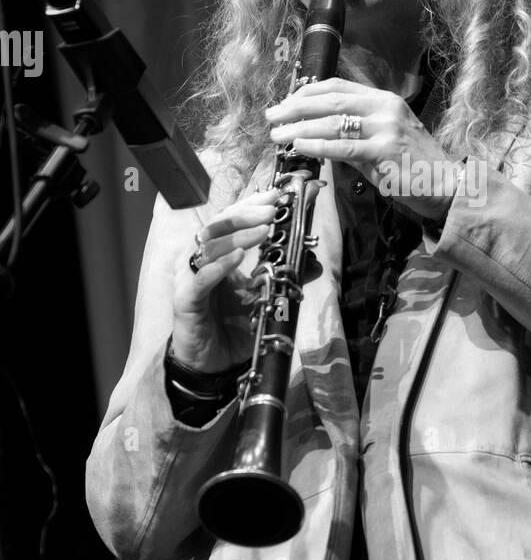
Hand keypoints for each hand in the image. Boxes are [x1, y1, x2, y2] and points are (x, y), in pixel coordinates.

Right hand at [171, 187, 280, 372]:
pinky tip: (239, 258)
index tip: (279, 194)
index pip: (233, 220)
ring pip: (209, 247)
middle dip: (247, 213)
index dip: (253, 205)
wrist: (214, 365)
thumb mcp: (267, 299)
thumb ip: (287, 278)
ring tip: (263, 230)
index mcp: (221, 255)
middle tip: (273, 209)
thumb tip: (314, 262)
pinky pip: (200, 279)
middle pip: (218, 224)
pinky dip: (220, 266)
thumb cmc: (235, 329)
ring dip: (238, 235)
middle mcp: (204, 261)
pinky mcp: (186, 300)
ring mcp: (192, 279)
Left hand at [265, 78, 463, 221]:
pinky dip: (317, 146)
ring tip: (277, 135)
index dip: (307, 92)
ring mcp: (386, 128)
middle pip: (331, 100)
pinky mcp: (384, 151)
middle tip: (272, 116)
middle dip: (296, 107)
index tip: (285, 101)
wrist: (444, 184)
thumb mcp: (381, 139)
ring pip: (333, 122)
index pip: (338, 86)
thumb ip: (352, 133)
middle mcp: (385, 108)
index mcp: (384, 99)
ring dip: (299, 128)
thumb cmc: (410, 165)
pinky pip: (343, 147)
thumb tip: (313, 132)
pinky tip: (298, 146)